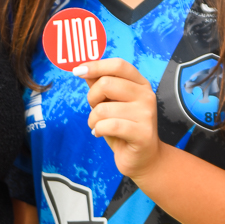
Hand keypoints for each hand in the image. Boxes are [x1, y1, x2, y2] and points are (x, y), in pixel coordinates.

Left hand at [73, 57, 160, 182]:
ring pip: (103, 108)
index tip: (77, 71)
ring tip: (98, 126)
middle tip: (94, 110)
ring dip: (93, 119)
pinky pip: (109, 126)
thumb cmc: (123, 127)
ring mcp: (146, 114)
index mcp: (140, 84)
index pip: (118, 65)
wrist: (143, 158)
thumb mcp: (110, 103)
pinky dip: (98, 130)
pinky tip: (100, 134)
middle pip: (107, 83)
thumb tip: (83, 68)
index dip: (96, 66)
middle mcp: (146, 95)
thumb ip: (100, 85)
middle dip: (92, 98)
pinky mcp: (143, 133)